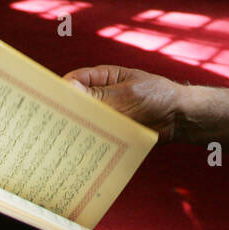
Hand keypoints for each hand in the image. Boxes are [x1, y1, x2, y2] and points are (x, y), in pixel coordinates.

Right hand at [63, 66, 182, 142]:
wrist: (179, 118)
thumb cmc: (157, 96)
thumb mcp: (129, 94)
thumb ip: (101, 96)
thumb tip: (70, 90)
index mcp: (102, 78)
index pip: (74, 81)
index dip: (60, 91)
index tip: (49, 104)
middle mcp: (101, 95)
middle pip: (75, 103)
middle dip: (66, 113)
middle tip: (54, 127)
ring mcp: (106, 113)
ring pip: (84, 121)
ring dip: (78, 130)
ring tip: (65, 142)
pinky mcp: (112, 130)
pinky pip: (97, 135)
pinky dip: (91, 142)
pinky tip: (82, 151)